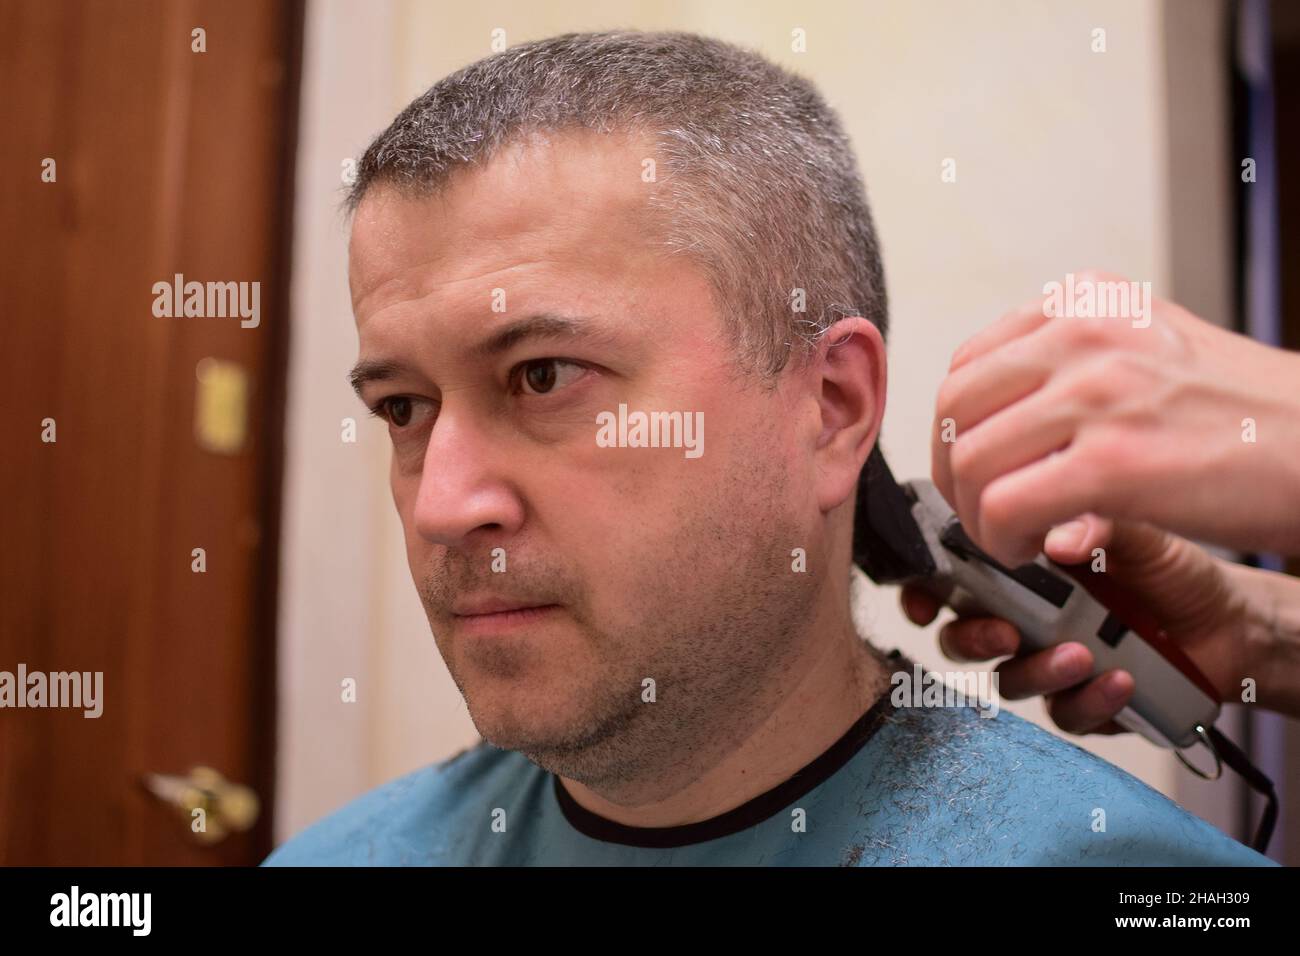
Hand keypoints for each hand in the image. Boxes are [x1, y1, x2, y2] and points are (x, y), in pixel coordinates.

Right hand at [898, 517, 1297, 732]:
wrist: (1230, 623)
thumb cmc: (1173, 570)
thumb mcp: (1138, 533)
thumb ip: (1096, 524)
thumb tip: (1053, 535)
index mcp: (1020, 566)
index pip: (952, 574)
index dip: (923, 589)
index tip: (923, 600)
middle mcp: (1024, 614)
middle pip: (961, 633)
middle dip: (971, 637)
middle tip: (1002, 630)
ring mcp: (1048, 659)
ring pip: (1008, 678)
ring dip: (1036, 669)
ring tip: (1078, 655)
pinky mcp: (1081, 700)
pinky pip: (1063, 713)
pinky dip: (1086, 699)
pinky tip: (1117, 679)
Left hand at [931, 270, 1299, 566]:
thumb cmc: (1247, 414)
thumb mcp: (1150, 352)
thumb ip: (1071, 370)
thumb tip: (994, 422)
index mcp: (1084, 302)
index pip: (970, 363)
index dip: (958, 428)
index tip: (976, 468)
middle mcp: (1083, 332)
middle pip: (955, 407)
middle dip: (954, 472)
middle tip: (981, 512)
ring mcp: (1096, 392)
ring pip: (969, 459)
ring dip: (974, 513)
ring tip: (1009, 537)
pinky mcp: (1114, 460)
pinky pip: (1005, 505)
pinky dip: (1000, 538)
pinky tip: (1032, 550)